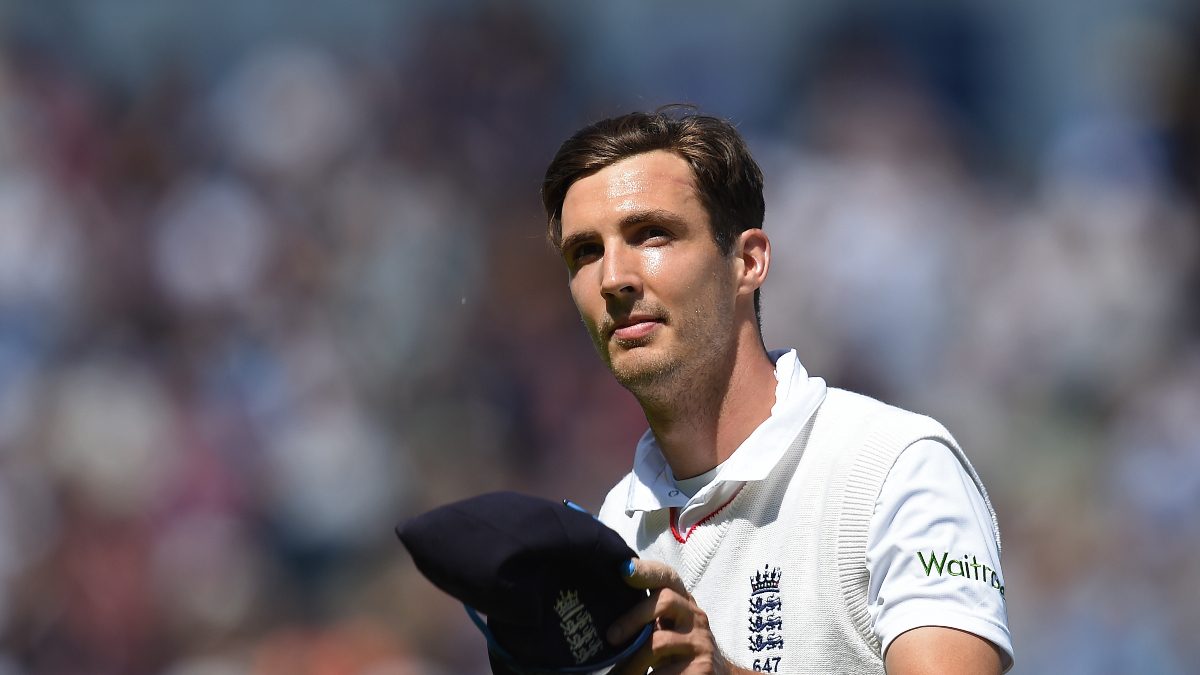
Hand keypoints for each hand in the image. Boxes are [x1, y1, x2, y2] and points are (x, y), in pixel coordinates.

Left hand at [605, 559, 751, 674]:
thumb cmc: (676, 651)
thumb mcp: (664, 628)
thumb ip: (645, 617)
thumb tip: (603, 616)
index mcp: (682, 601)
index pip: (667, 576)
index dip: (646, 570)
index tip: (624, 569)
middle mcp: (695, 616)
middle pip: (664, 600)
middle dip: (633, 617)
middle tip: (611, 637)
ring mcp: (701, 641)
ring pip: (659, 642)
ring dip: (633, 661)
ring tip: (619, 673)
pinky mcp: (703, 667)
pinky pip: (666, 672)